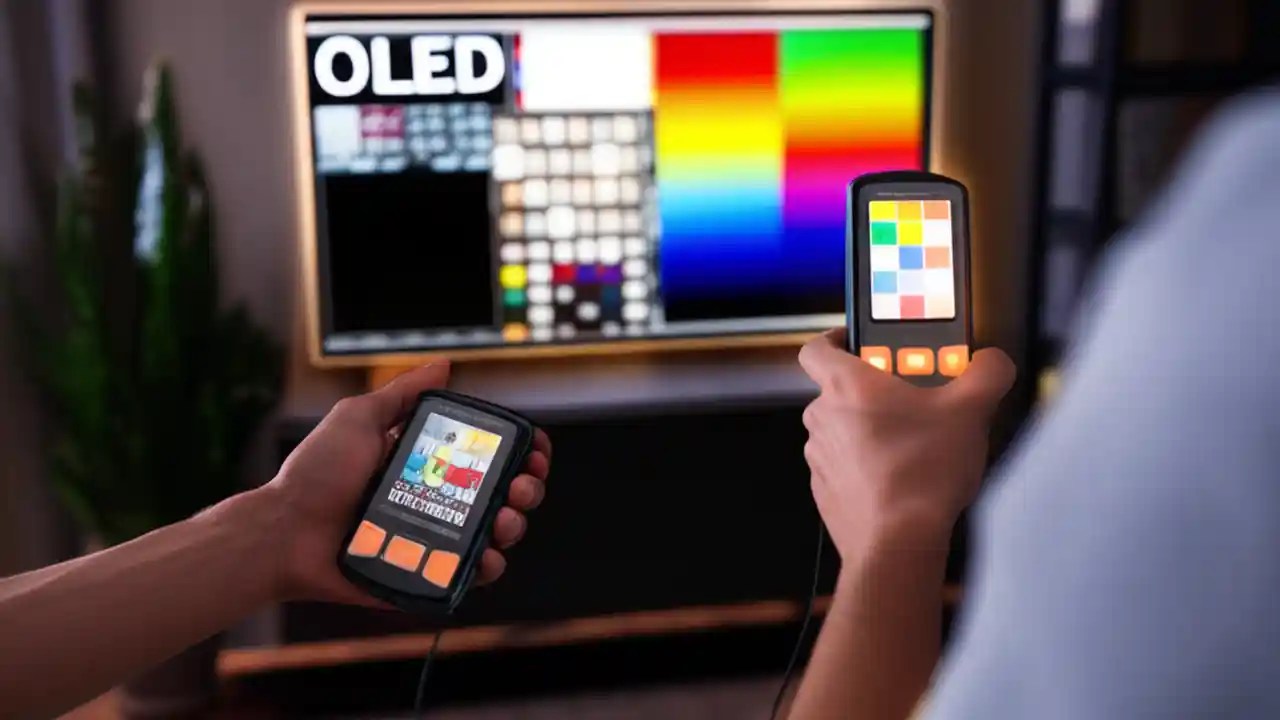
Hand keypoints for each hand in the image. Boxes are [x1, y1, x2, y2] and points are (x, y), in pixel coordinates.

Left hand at [261, 363, 551, 605]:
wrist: (285, 532)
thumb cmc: (315, 475)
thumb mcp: (358, 419)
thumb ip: (401, 394)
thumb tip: (444, 365)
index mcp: (428, 462)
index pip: (488, 454)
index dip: (519, 451)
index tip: (531, 450)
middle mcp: (437, 499)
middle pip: (504, 493)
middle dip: (527, 486)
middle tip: (521, 486)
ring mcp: (434, 537)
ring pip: (496, 533)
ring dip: (514, 524)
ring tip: (505, 519)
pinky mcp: (426, 572)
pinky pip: (470, 573)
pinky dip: (489, 566)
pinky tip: (488, 555)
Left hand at [798, 329, 1013, 561]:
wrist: (897, 543)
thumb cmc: (923, 472)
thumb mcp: (971, 411)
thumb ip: (986, 374)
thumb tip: (992, 362)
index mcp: (846, 385)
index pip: (817, 346)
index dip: (836, 339)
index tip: (860, 342)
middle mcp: (823, 417)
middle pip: (839, 389)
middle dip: (874, 390)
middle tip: (914, 396)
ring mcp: (820, 456)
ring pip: (843, 429)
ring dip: (871, 429)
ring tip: (915, 440)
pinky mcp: (826, 490)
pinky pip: (845, 465)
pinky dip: (867, 465)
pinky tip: (903, 476)